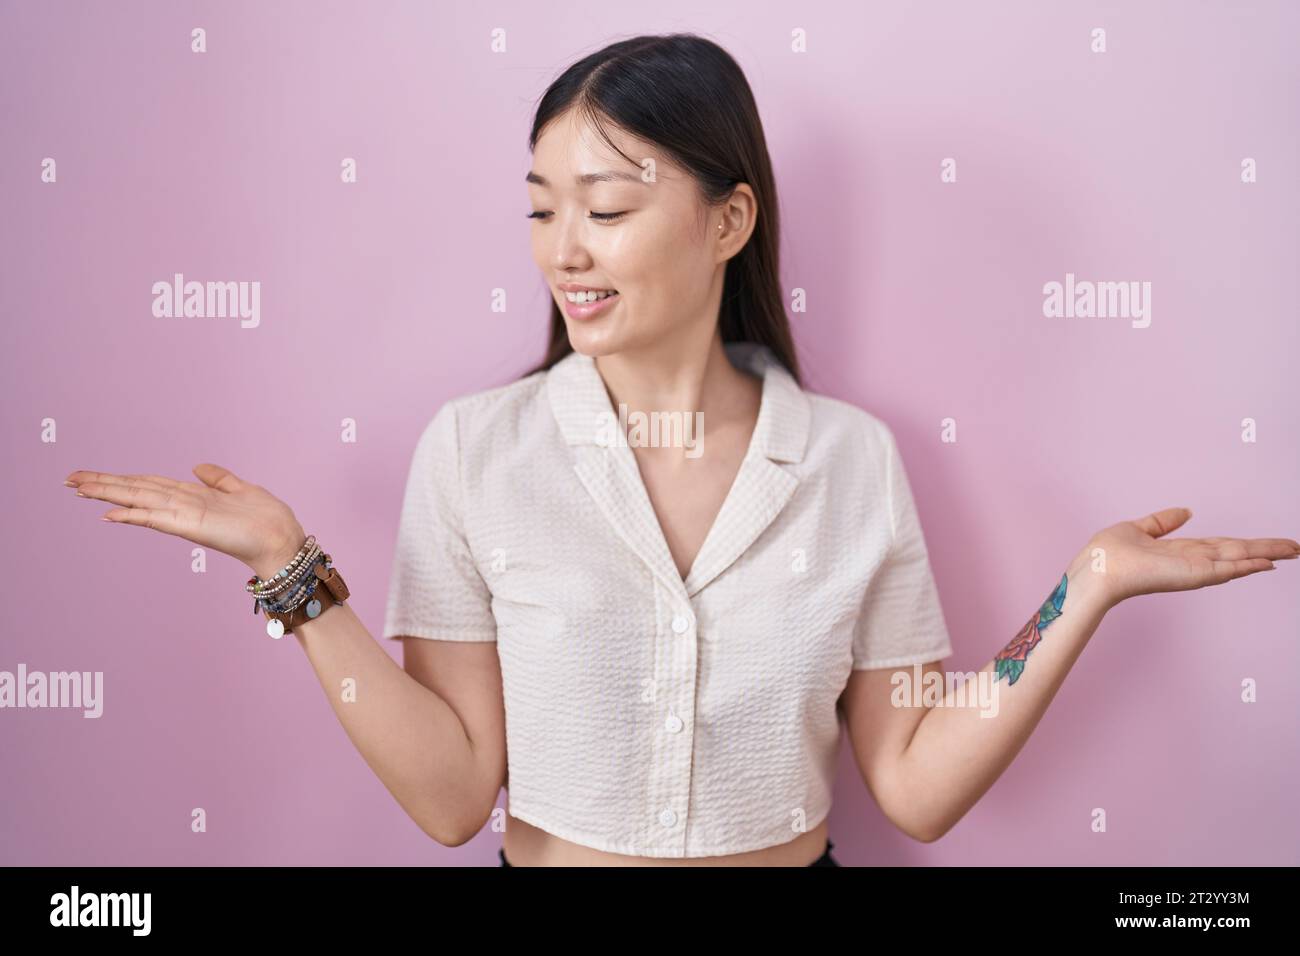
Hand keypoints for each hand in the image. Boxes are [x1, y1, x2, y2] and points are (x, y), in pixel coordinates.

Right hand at [65, 464, 307, 579]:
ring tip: (77, 488)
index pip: (149, 484)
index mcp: (192, 496)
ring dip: (108, 494)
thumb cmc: (267, 520)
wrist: (283, 541)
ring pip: (139, 501)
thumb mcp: (242, 489)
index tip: (90, 476)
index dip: (120, 479)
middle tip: (68, 480)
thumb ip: (219, 478)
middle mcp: (183, 506)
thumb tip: (198, 467)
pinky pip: (157, 519)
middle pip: (136, 491)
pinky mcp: (193, 527)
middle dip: (103, 485)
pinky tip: (110, 514)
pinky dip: (134, 516)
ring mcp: (186, 517)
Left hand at [1075, 507, 1299, 606]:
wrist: (1097, 569)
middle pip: (1238, 552)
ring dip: (1266, 555)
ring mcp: (1193, 569)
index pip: (1222, 546)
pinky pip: (1224, 569)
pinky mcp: (1190, 575)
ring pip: (1238, 559)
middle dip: (1267, 549)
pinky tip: (1266, 563)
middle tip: (1296, 547)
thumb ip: (1163, 521)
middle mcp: (1192, 560)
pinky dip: (1246, 566)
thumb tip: (1186, 510)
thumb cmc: (1109, 553)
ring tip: (1293, 551)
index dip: (1247, 544)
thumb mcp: (1140, 528)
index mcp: (1182, 551)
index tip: (1270, 544)